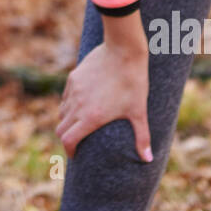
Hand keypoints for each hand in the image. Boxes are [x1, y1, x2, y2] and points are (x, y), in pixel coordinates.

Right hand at [57, 13, 152, 161]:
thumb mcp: (139, 111)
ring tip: (79, 124)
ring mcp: (74, 91)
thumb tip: (148, 159)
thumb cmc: (133, 82)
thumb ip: (142, 137)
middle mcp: (77, 106)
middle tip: (76, 142)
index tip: (75, 155)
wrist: (123, 51)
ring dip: (67, 121)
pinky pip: (65, 97)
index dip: (69, 151)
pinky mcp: (73, 78)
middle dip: (67, 138)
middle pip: (61, 129)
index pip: (69, 140)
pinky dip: (69, 105)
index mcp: (91, 117)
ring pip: (62, 112)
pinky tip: (81, 104)